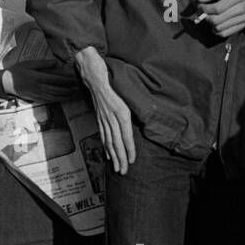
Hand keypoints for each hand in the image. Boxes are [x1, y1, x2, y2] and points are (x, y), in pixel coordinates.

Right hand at [0, 60, 81, 104]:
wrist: (6, 83)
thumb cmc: (17, 71)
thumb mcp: (29, 64)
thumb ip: (43, 64)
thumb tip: (56, 62)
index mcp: (38, 77)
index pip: (56, 79)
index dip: (67, 80)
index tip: (75, 78)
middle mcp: (39, 87)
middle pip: (58, 89)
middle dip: (69, 89)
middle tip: (78, 88)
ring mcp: (38, 94)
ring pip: (55, 96)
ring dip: (65, 96)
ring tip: (74, 94)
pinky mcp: (36, 98)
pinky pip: (49, 100)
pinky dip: (58, 100)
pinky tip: (63, 98)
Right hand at [73, 46, 135, 174]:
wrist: (94, 72)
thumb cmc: (112, 77)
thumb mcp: (128, 89)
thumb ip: (136, 102)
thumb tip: (151, 111)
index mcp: (120, 110)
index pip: (125, 134)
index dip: (128, 149)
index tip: (131, 161)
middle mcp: (111, 116)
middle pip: (116, 141)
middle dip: (120, 158)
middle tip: (123, 172)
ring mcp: (103, 117)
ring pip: (109, 140)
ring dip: (113, 155)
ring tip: (116, 168)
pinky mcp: (99, 116)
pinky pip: (103, 133)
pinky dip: (106, 145)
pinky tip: (108, 154)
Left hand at [197, 0, 244, 37]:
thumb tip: (201, 0)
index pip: (217, 8)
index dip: (205, 9)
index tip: (200, 6)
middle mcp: (241, 9)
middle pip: (217, 20)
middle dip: (206, 17)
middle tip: (203, 13)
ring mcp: (243, 18)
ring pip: (220, 28)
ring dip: (210, 24)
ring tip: (209, 17)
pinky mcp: (242, 25)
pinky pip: (226, 33)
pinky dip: (217, 31)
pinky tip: (214, 25)